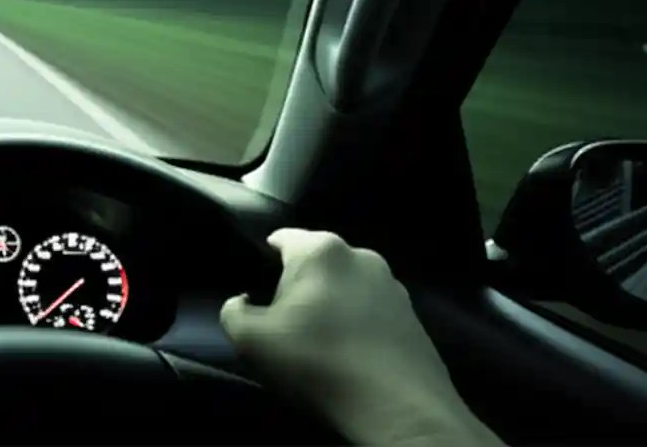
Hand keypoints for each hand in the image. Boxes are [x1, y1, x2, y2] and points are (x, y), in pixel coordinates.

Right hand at [221, 229, 502, 445]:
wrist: (397, 408)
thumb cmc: (319, 363)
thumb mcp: (251, 341)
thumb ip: (233, 312)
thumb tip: (241, 303)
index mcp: (320, 249)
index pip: (279, 239)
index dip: (261, 265)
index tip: (257, 297)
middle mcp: (360, 255)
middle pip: (315, 263)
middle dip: (299, 287)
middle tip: (287, 326)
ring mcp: (393, 284)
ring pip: (345, 287)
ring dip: (331, 306)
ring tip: (322, 345)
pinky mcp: (413, 314)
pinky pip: (372, 310)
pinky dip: (359, 325)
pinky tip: (352, 355)